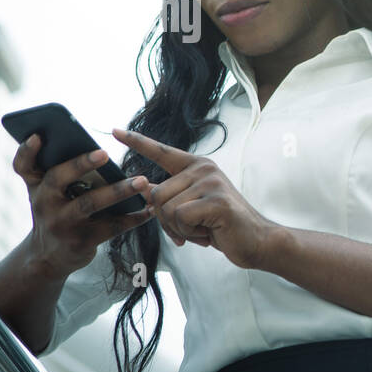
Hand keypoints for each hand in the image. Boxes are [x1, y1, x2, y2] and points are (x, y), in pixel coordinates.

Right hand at [12, 133, 154, 279]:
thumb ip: (60, 172)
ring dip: (118, 191)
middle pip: (58, 179)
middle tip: (104, 153)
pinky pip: (111, 227)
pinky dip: (133, 217)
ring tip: (142, 181)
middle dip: (80, 164)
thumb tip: (98, 151)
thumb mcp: (47, 194)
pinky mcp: (81, 241)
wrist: (48, 257)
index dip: (26, 151)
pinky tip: (150, 209)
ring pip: (89, 203)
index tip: (37, 135)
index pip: (24, 166)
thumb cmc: (56, 213)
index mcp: (37, 186)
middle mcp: (44, 203)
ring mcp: (62, 223)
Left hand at [112, 127, 278, 269]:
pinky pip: (180, 218)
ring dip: (179, 229)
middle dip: (167, 220)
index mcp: (196, 166)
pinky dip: (189, 233)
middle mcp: (203, 169)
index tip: (114, 131)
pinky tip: (208, 233)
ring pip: (166, 209)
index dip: (137, 142)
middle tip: (191, 228)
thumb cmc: (221, 225)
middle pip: (156, 194)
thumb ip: (168, 195)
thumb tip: (140, 187)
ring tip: (203, 229)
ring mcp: (210, 182)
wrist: (256, 240)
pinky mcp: (216, 200)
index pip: (161, 152)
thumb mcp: (191, 206)